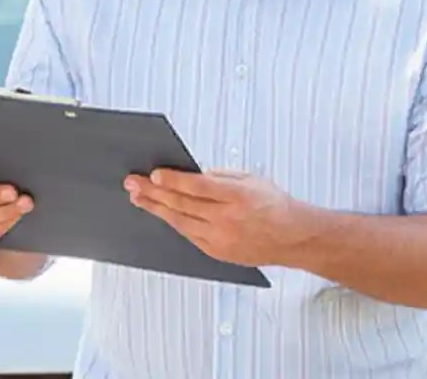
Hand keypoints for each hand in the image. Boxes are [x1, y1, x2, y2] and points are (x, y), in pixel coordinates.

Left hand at [124, 169, 316, 267]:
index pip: (198, 187)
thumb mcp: (250, 179)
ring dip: (156, 208)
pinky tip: (161, 213)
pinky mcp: (218, 253)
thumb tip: (189, 175)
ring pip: (180, 222)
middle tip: (132, 183)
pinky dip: (173, 223)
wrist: (294, 238)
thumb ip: (219, 176)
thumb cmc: (274, 205)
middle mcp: (228, 219)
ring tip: (138, 198)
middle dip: (153, 192)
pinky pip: (188, 235)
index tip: (153, 174)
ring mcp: (221, 239)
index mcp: (238, 196)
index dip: (173, 180)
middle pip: (182, 205)